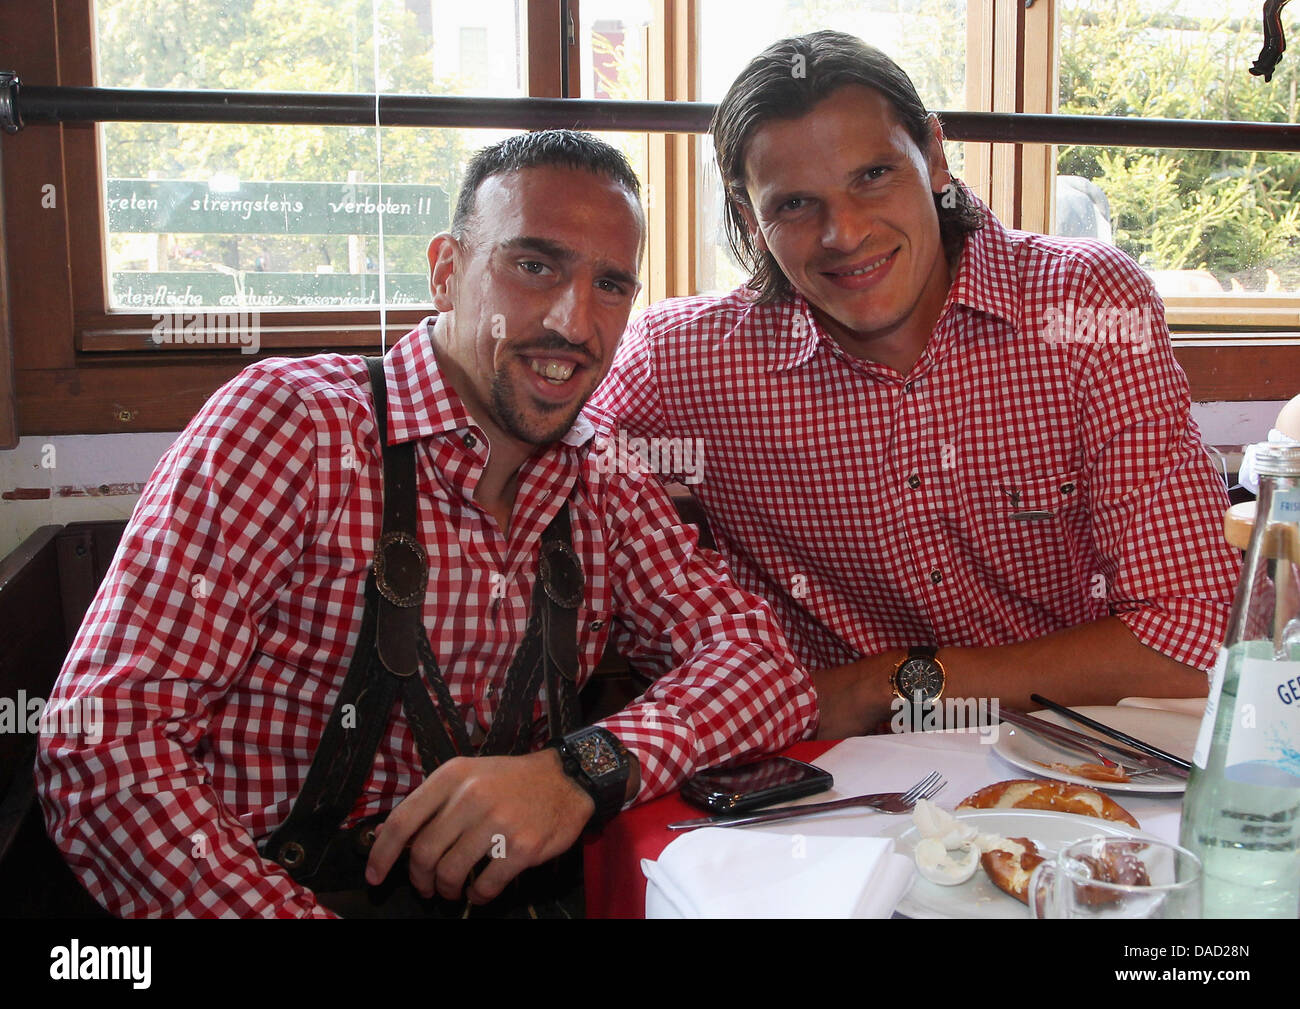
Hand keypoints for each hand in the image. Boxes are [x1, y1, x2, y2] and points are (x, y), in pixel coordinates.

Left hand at [364, 748, 594, 904]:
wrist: (565, 780)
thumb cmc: (509, 781)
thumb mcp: (469, 775)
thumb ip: (436, 802)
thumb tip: (401, 844)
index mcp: (452, 777)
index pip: (403, 820)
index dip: (382, 854)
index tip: (375, 876)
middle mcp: (471, 797)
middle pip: (424, 853)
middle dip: (419, 879)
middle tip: (426, 887)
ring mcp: (498, 822)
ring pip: (451, 872)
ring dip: (446, 890)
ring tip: (452, 890)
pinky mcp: (522, 846)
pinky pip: (485, 885)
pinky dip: (477, 896)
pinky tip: (479, 892)